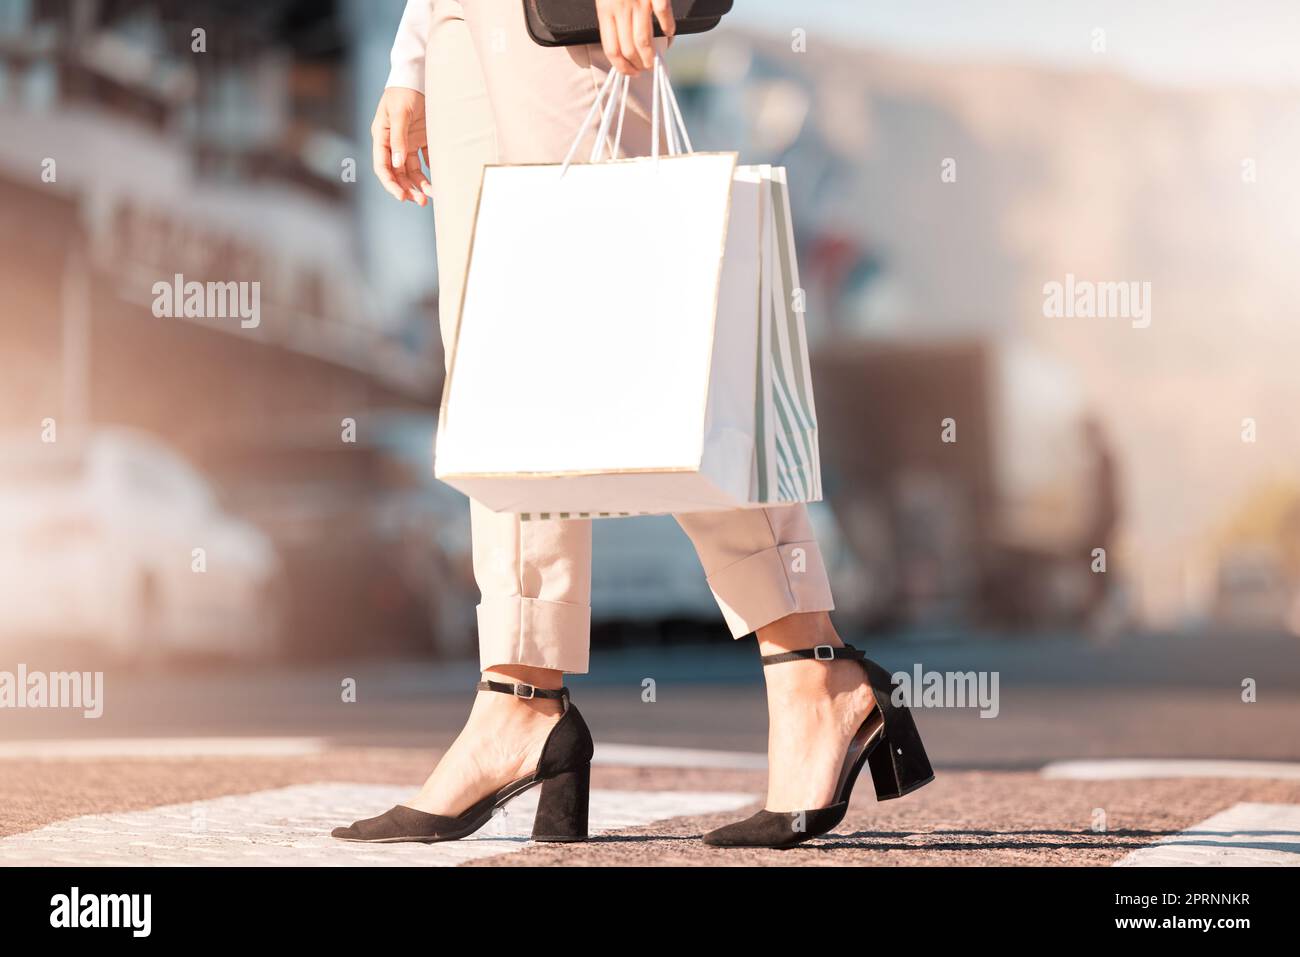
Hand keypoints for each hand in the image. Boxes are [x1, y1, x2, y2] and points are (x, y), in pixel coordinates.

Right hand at [371, 87, 432, 204]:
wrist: (418, 75)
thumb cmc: (404, 90)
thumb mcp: (399, 112)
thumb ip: (399, 138)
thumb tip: (397, 163)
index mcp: (381, 136)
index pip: (382, 166)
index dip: (391, 183)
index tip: (402, 197)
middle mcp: (393, 143)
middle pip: (397, 172)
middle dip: (407, 188)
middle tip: (421, 202)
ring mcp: (407, 142)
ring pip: (411, 170)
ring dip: (419, 184)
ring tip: (431, 196)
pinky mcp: (421, 139)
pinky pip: (425, 161)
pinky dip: (430, 172)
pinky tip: (438, 182)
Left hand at [595, 0, 675, 75]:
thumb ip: (609, 17)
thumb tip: (618, 47)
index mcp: (605, 10)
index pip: (612, 50)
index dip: (622, 67)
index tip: (629, 72)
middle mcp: (621, 8)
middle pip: (628, 49)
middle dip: (637, 65)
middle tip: (643, 68)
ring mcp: (639, 1)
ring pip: (644, 40)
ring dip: (650, 57)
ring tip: (652, 63)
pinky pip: (663, 16)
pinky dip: (668, 29)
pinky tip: (668, 35)